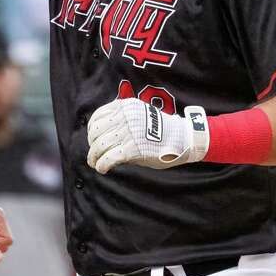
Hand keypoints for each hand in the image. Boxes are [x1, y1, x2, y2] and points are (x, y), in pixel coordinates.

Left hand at [87, 99, 209, 173]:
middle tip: (94, 154)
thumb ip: (123, 120)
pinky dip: (102, 165)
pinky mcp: (131, 149)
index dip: (92, 130)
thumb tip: (104, 135)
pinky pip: (108, 158)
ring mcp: (127, 133)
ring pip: (99, 146)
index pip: (98, 116)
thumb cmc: (162, 130)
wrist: (182, 138)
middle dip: (92, 145)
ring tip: (95, 163)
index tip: (93, 139)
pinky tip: (102, 169)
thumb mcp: (140, 115)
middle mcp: (124, 117)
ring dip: (94, 157)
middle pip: (96, 132)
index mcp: (125, 106)